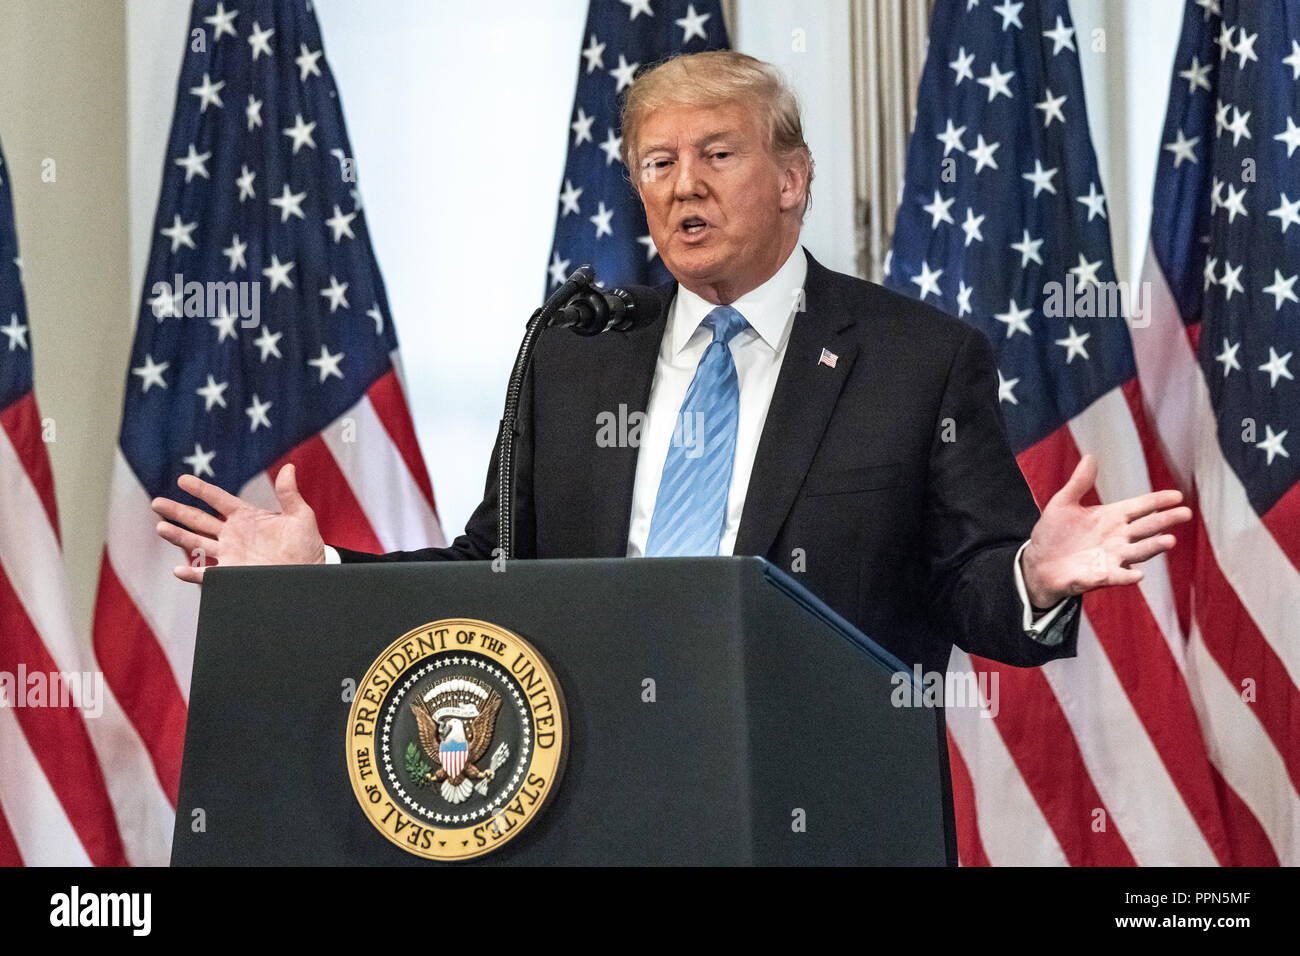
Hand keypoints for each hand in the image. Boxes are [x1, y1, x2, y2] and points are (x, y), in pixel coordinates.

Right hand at [151, 464, 325, 583]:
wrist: (310, 573)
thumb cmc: (307, 544)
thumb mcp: (300, 516)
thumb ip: (289, 494)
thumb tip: (288, 468)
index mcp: (246, 516)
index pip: (218, 499)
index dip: (200, 490)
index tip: (182, 480)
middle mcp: (233, 534)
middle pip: (199, 519)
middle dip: (178, 511)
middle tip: (156, 502)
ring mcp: (230, 554)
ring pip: (197, 543)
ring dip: (178, 536)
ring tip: (160, 527)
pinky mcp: (232, 573)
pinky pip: (207, 574)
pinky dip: (193, 574)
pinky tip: (178, 570)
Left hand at [1020, 455, 1191, 607]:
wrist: (1039, 563)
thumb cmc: (1054, 533)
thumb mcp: (1063, 503)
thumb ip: (1079, 482)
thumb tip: (1090, 456)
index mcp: (1111, 517)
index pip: (1140, 507)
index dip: (1158, 501)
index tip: (1177, 496)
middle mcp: (1117, 537)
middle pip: (1146, 527)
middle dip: (1165, 520)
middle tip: (1184, 513)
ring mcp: (1112, 557)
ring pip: (1138, 551)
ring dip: (1153, 547)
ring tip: (1169, 540)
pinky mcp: (1100, 575)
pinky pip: (1117, 576)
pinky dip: (1127, 576)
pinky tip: (1137, 575)